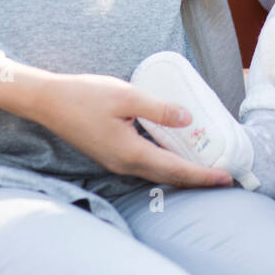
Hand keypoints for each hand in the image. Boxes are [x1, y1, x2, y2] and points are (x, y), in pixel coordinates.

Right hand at [0, 62, 232, 188]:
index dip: (202, 175)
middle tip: (223, 178)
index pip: (175, 170)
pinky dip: (165, 163)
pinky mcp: (110, 154)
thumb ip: (158, 109)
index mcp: (131, 154)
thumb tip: (187, 118)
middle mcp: (124, 165)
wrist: (48, 101)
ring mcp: (115, 162)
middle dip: (197, 179)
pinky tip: (174, 151)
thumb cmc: (85, 96)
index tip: (226, 178)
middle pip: (168, 177)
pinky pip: (145, 165)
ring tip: (205, 167)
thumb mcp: (126, 96)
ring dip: (181, 172)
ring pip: (156, 173)